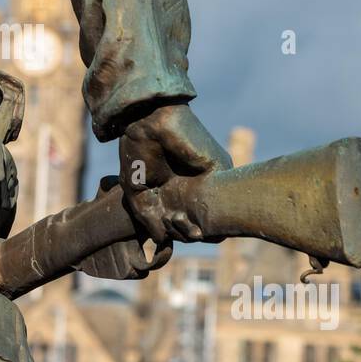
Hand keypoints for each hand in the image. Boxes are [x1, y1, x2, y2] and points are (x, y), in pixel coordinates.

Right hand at [119, 104, 231, 242]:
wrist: (146, 121)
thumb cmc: (138, 151)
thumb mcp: (137, 191)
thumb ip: (147, 217)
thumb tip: (161, 239)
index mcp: (176, 191)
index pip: (183, 222)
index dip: (173, 233)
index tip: (161, 232)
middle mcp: (194, 187)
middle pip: (201, 224)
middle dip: (186, 234)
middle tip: (170, 227)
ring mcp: (209, 180)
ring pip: (215, 218)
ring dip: (195, 229)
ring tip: (176, 220)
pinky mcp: (220, 169)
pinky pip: (223, 204)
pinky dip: (205, 216)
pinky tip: (185, 214)